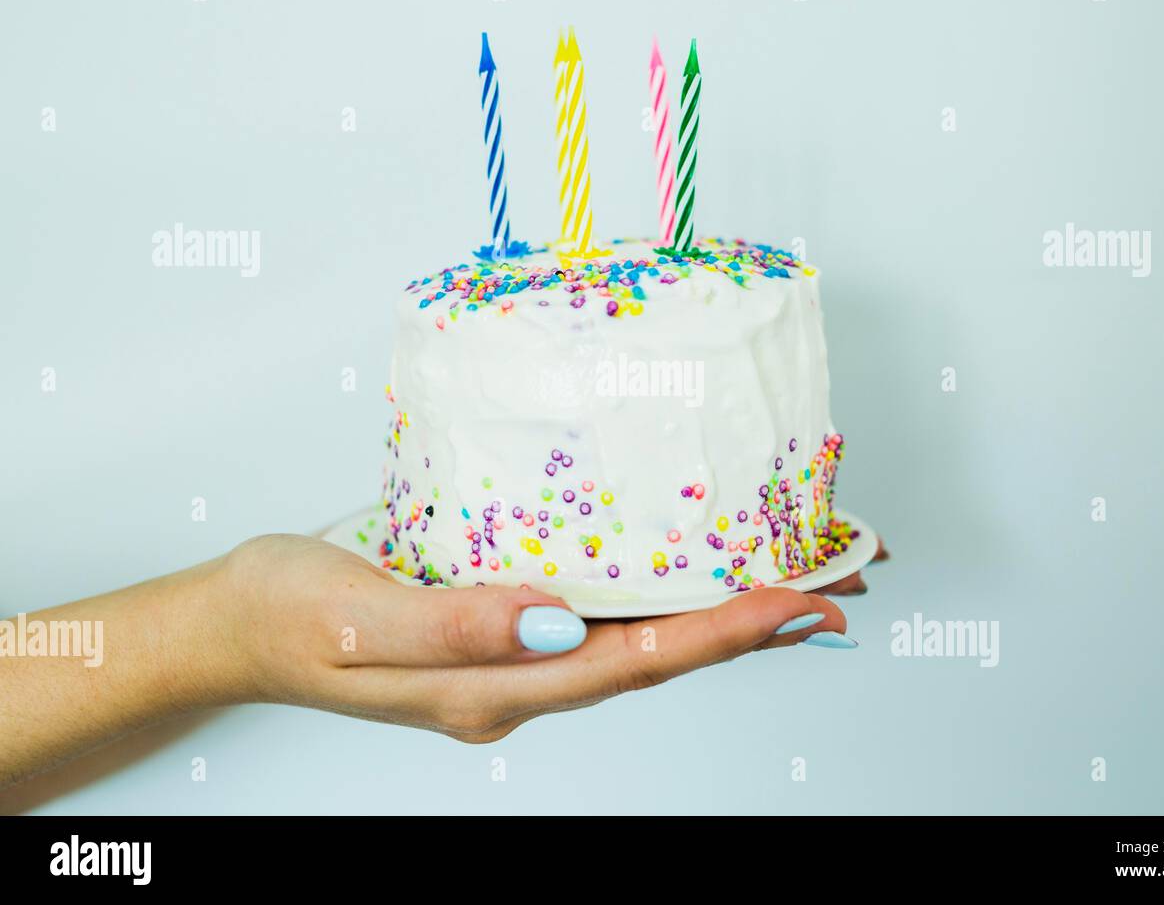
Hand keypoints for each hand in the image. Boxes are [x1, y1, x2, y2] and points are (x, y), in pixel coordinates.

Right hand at [221, 534, 868, 742]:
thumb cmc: (289, 617)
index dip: (726, 632)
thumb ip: (458, 626)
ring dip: (717, 610)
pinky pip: (600, 613)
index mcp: (495, 689)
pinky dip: (658, 594)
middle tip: (833, 583)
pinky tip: (683, 569)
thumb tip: (556, 622)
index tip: (801, 600)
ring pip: (639, 637)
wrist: (235, 624)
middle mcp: (519, 679)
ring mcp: (511, 657)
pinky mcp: (499, 625)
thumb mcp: (361, 622)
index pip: (637, 662)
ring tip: (789, 574)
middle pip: (660, 657)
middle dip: (751, 623)